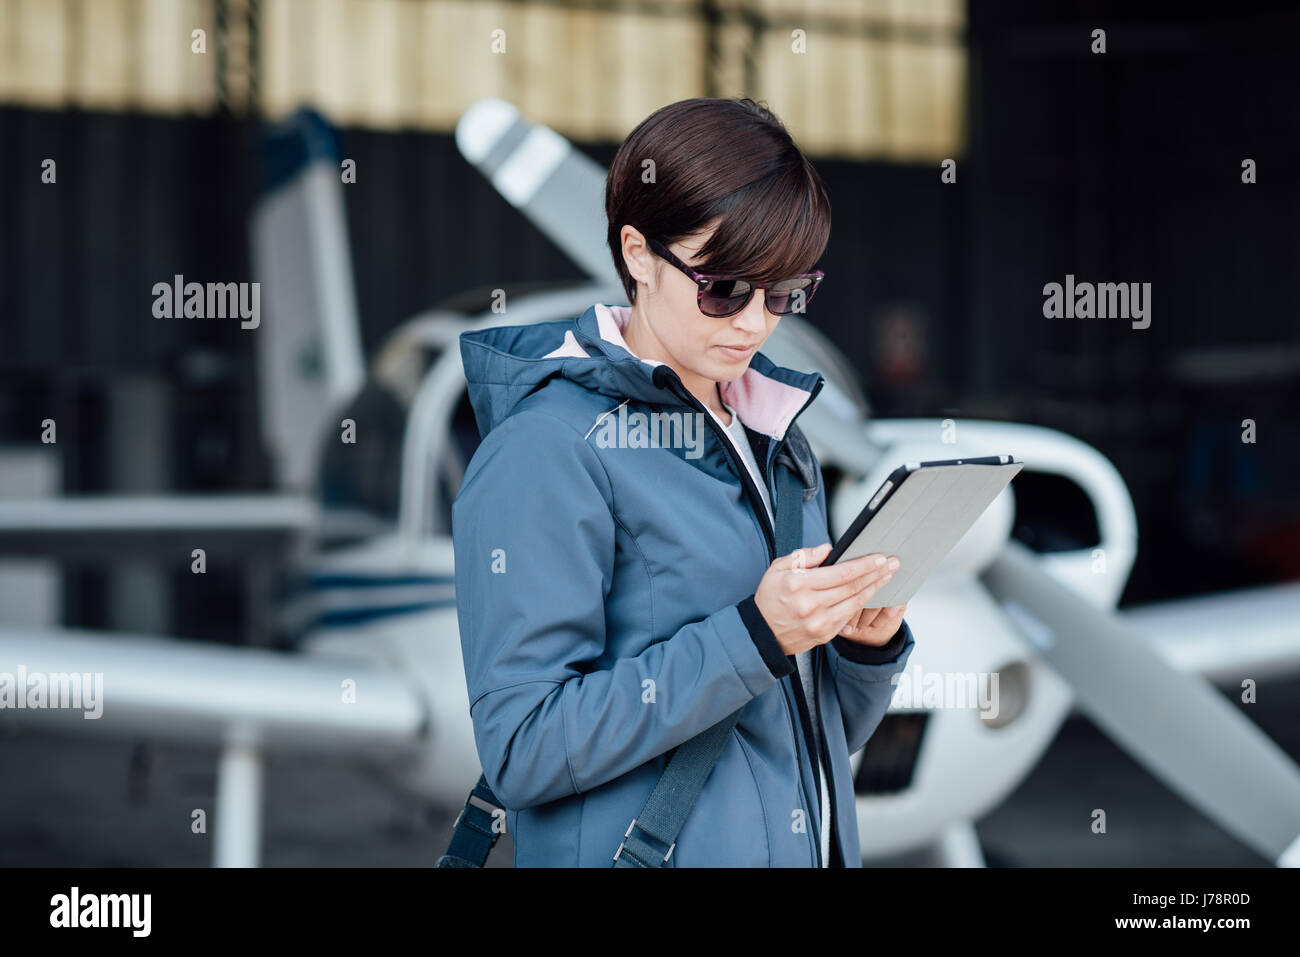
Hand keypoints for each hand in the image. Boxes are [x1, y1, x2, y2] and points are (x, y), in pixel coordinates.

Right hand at [753, 543, 898, 654]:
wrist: (762, 633)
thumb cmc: (770, 598)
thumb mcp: (777, 569)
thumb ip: (803, 557)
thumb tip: (827, 549)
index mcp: (799, 584)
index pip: (841, 572)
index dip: (864, 564)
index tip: (879, 557)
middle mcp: (811, 605)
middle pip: (853, 587)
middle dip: (876, 573)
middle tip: (892, 564)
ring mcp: (820, 622)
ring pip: (855, 602)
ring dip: (874, 588)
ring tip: (886, 577)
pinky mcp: (825, 634)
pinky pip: (849, 616)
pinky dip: (862, 604)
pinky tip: (870, 593)